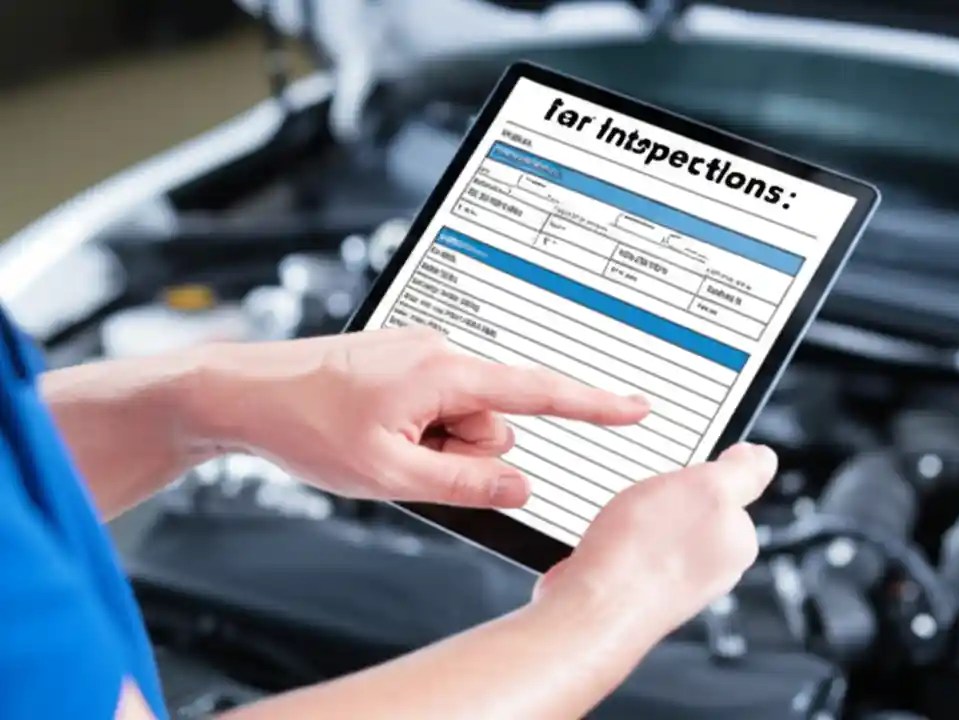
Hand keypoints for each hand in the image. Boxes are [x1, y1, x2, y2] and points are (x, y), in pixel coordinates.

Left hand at [187, 327, 648, 506]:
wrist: (243, 393)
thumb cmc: (305, 425)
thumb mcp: (390, 474)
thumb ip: (467, 483)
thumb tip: (520, 483)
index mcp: (445, 372)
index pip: (538, 392)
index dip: (594, 403)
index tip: (636, 407)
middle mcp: (440, 352)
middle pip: (494, 422)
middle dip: (465, 452)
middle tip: (405, 460)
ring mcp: (421, 355)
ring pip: (465, 421)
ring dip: (438, 446)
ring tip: (382, 445)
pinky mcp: (405, 364)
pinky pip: (438, 408)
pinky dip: (420, 432)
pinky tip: (374, 432)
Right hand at [534, 442, 776, 638]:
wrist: (593, 608)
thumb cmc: (646, 554)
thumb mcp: (710, 488)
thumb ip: (743, 472)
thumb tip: (764, 458)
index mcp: (738, 542)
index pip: (733, 490)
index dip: (708, 470)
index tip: (688, 464)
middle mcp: (711, 567)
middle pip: (695, 508)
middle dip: (672, 492)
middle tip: (653, 489)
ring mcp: (673, 582)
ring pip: (661, 526)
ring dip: (642, 514)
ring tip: (626, 518)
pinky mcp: (636, 589)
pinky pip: (631, 546)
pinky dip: (618, 536)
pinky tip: (608, 540)